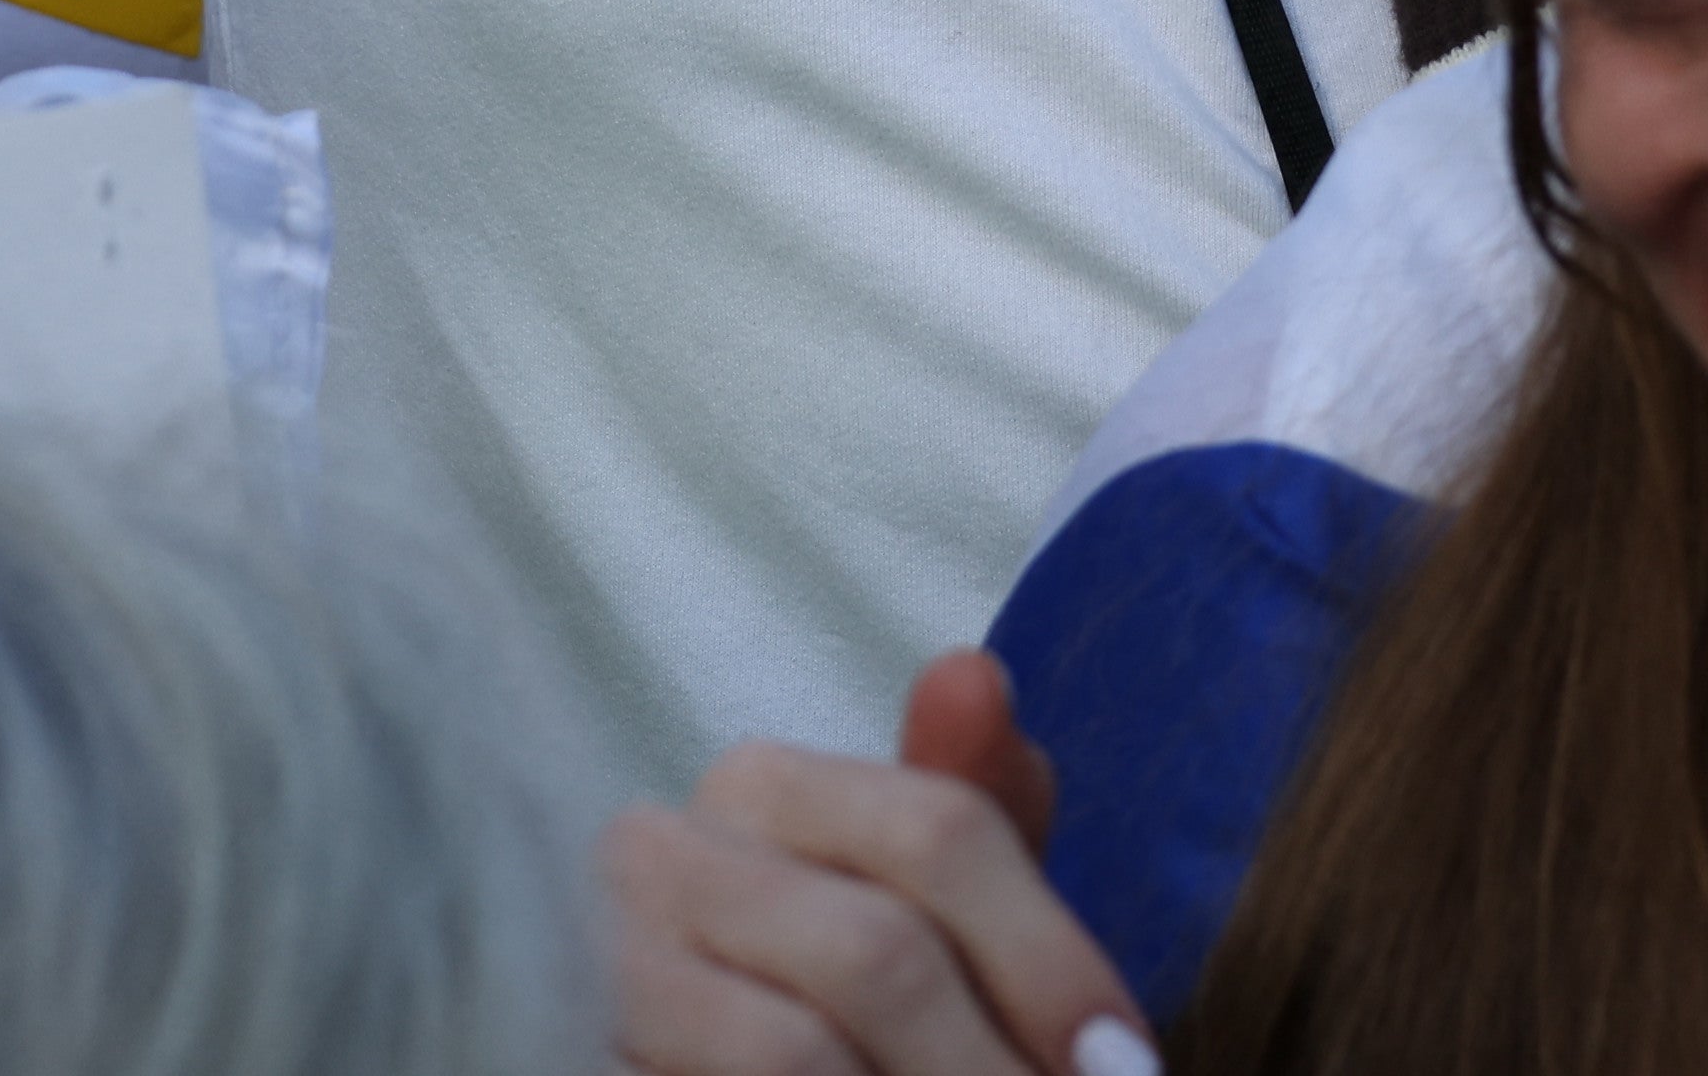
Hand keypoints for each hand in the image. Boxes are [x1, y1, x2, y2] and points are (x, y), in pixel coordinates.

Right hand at [598, 652, 1147, 1075]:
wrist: (727, 1054)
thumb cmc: (867, 1009)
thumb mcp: (942, 910)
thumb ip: (972, 805)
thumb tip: (969, 672)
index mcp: (759, 789)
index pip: (940, 830)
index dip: (1050, 958)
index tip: (1120, 1059)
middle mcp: (656, 857)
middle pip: (879, 953)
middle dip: (988, 1065)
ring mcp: (606, 971)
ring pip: (798, 1053)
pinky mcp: (587, 1046)